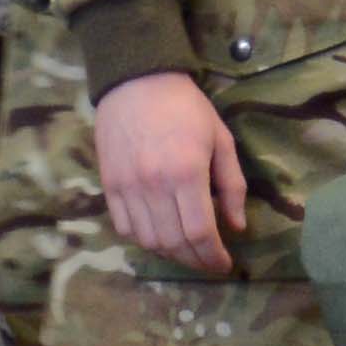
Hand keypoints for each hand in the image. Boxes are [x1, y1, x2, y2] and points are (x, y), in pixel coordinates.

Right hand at [91, 69, 253, 278]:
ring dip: (170, 253)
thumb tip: (236, 227)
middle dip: (195, 260)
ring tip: (186, 249)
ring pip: (148, 240)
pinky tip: (159, 234)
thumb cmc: (186, 108)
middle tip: (208, 261)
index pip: (200, 233)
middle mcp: (154, 186)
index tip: (225, 264)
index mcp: (187, 174)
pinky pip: (125, 228)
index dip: (214, 257)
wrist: (137, 81)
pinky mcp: (109, 185)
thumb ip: (232, 185)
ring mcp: (128, 187)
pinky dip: (144, 239)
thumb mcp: (221, 140)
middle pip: (174, 243)